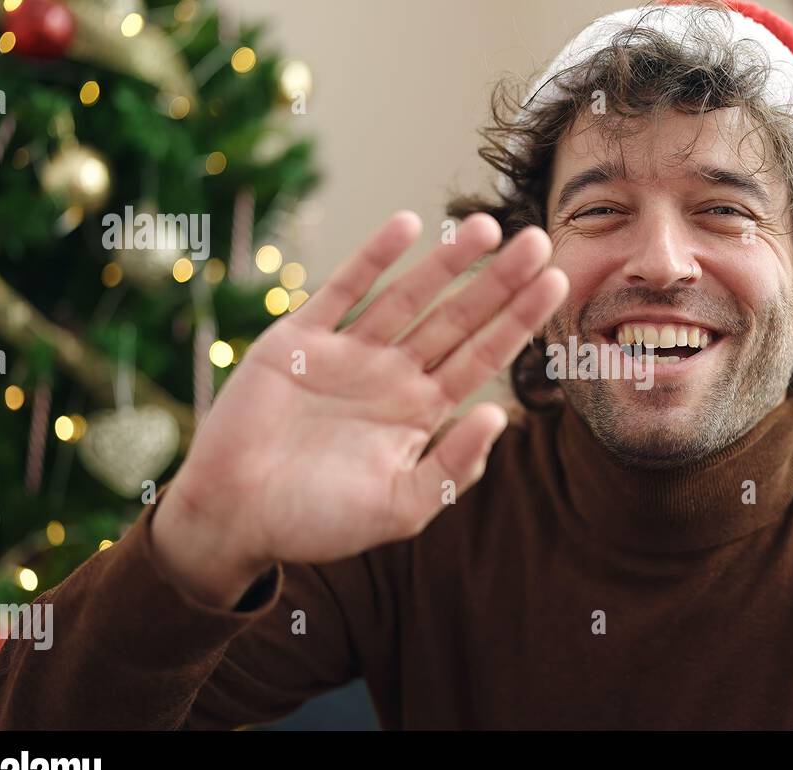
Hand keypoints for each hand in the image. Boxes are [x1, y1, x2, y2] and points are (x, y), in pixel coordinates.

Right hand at [150, 212, 566, 607]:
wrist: (235, 518)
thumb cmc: (318, 522)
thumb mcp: (402, 506)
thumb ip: (452, 465)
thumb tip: (501, 416)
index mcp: (420, 413)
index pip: (482, 356)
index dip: (519, 320)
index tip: (557, 281)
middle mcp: (392, 376)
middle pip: (456, 318)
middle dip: (498, 281)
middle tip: (540, 239)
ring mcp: (348, 353)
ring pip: (407, 297)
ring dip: (446, 262)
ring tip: (486, 225)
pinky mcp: (299, 341)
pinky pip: (343, 291)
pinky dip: (373, 258)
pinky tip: (408, 226)